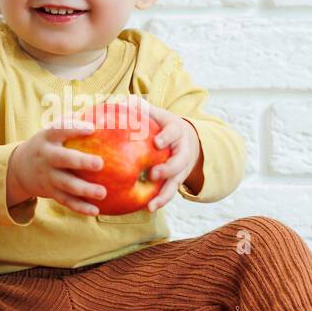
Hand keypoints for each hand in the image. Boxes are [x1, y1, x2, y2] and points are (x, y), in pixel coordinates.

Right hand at [6, 116, 106, 215]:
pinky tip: (95, 210)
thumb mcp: (52, 130)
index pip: (59, 130)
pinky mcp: (51, 192)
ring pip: (65, 184)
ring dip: (84, 189)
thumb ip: (73, 122)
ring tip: (103, 192)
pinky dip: (80, 207)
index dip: (74, 128)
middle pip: (62, 159)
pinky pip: (66, 201)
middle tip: (100, 163)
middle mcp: (46, 157)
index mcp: (47, 138)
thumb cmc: (47, 144)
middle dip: (80, 162)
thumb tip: (103, 111)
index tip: (92, 128)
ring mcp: (48, 176)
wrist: (19, 168)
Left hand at [126, 95, 201, 212]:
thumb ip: (142, 109)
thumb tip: (124, 101)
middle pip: (178, 163)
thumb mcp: (157, 114)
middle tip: (153, 173)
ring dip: (164, 195)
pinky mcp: (177, 181)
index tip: (157, 142)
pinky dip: (160, 201)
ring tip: (151, 205)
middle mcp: (182, 153)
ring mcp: (182, 169)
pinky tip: (146, 209)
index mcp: (177, 133)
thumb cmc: (164, 126)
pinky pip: (169, 193)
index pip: (173, 134)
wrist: (187, 140)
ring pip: (175, 183)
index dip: (166, 138)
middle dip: (167, 169)